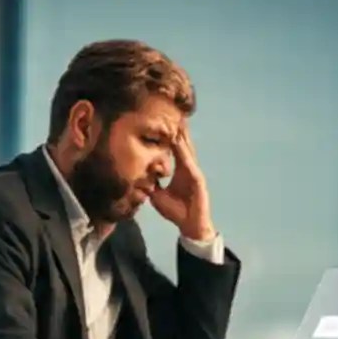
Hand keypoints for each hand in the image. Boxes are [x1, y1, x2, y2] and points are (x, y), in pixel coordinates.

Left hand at [150, 123, 214, 240]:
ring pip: (187, 150)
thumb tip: (139, 178)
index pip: (175, 149)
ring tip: (178, 122)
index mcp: (181, 170)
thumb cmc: (178, 211)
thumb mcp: (158, 196)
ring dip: (183, 137)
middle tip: (174, 113)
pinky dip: (184, 153)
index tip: (162, 122)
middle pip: (183, 145)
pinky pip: (189, 164)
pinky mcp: (198, 180)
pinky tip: (179, 144)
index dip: (169, 136)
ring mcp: (194, 173)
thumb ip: (151, 185)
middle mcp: (188, 168)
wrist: (191, 225)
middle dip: (179, 130)